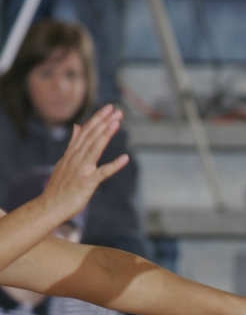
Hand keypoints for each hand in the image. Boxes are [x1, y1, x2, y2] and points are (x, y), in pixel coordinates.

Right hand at [39, 105, 126, 222]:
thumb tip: (76, 126)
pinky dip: (114, 165)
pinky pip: (102, 173)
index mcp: (71, 153)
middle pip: (91, 136)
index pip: (85, 131)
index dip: (97, 119)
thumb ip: (73, 144)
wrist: (50, 206)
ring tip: (116, 123)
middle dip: (104, 122)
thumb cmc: (60, 186)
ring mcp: (81, 170)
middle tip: (117, 110)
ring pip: (95, 149)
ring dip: (105, 135)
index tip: (109, 108)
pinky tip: (125, 158)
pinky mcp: (87, 182)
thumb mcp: (64, 161)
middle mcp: (75, 158)